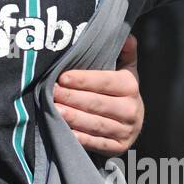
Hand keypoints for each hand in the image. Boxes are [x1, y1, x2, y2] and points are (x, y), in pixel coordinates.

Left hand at [51, 34, 143, 154]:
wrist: (132, 121)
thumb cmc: (120, 90)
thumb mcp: (126, 68)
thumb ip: (125, 52)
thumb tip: (126, 36)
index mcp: (131, 87)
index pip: (105, 82)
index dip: (84, 80)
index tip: (63, 77)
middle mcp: (132, 110)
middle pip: (98, 103)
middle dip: (72, 98)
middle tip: (51, 92)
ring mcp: (126, 131)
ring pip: (96, 124)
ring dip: (74, 118)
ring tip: (54, 110)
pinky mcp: (118, 148)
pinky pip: (97, 143)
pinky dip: (81, 138)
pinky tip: (65, 131)